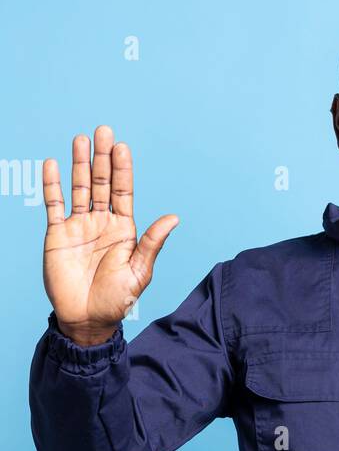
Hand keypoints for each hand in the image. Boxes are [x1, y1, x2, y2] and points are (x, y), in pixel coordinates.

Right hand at [42, 126, 178, 345]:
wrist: (87, 320)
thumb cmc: (116, 300)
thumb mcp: (139, 272)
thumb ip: (152, 243)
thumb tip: (174, 217)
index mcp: (124, 229)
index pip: (123, 191)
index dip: (122, 169)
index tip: (122, 147)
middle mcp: (102, 222)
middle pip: (102, 183)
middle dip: (102, 157)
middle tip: (103, 130)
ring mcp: (79, 227)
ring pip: (80, 188)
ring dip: (80, 164)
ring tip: (80, 139)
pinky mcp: (57, 235)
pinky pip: (54, 205)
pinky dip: (53, 185)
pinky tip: (52, 164)